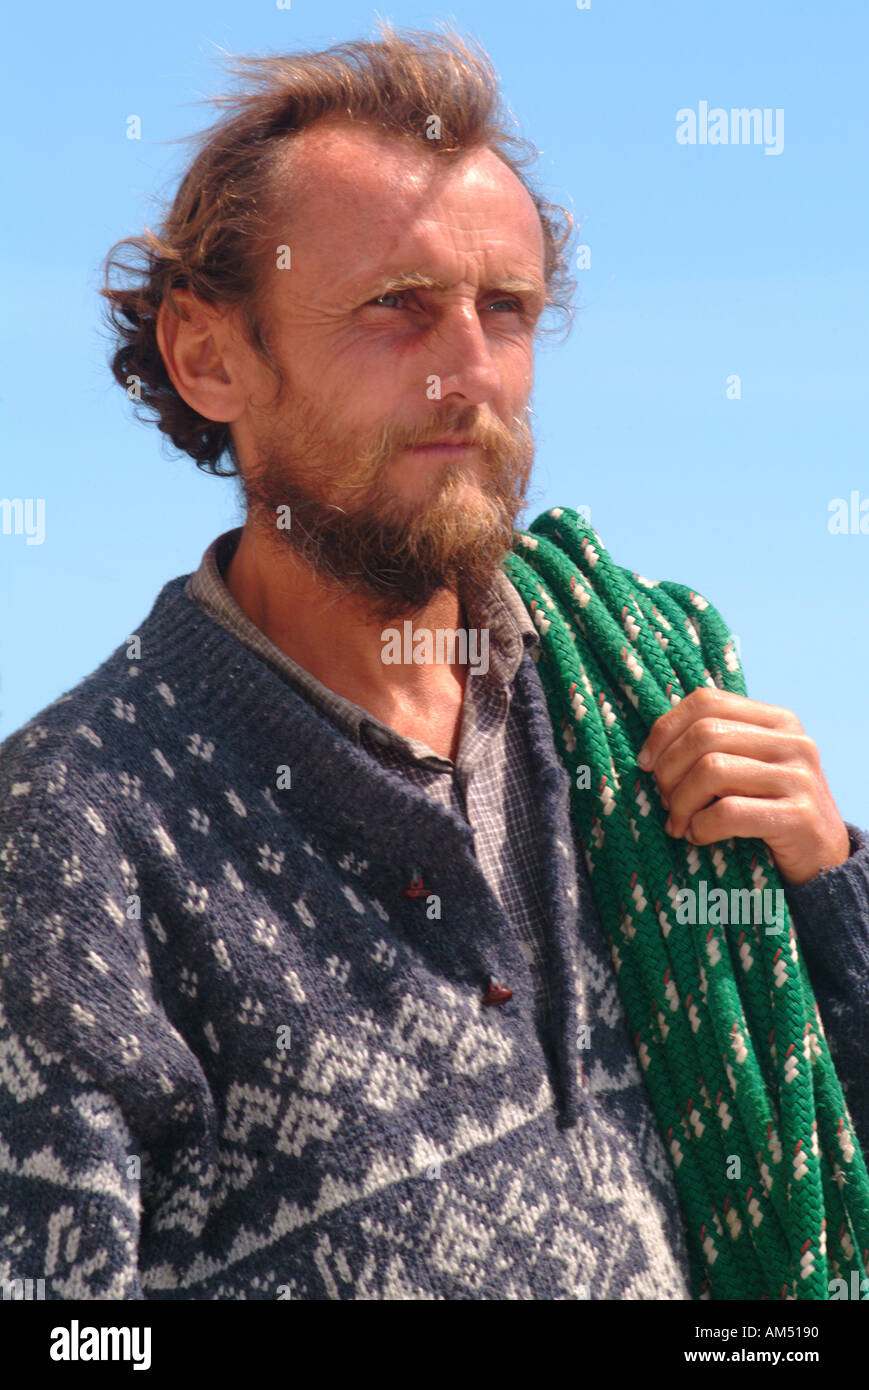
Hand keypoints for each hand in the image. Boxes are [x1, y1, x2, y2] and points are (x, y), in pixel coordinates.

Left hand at [636, 688, 850, 885]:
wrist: (823, 859)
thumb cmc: (769, 809)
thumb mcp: (749, 767)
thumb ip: (716, 746)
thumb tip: (650, 750)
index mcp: (777, 720)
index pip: (706, 700)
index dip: (665, 730)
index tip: (645, 763)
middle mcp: (793, 741)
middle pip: (704, 735)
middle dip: (668, 771)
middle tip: (663, 800)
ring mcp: (799, 777)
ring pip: (712, 770)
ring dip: (681, 802)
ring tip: (678, 823)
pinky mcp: (799, 816)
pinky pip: (728, 812)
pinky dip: (701, 827)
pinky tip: (699, 837)